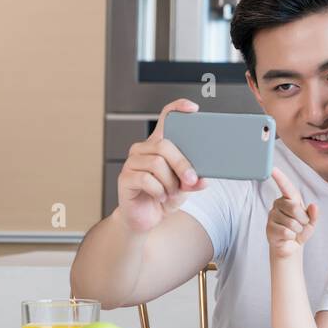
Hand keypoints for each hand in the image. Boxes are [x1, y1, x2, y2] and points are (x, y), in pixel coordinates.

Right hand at [116, 99, 207, 232]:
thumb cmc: (164, 196)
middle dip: (182, 164)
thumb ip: (194, 180)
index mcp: (159, 145)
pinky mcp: (125, 177)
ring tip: (171, 192)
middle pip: (165, 145)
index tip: (193, 109)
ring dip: (170, 182)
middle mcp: (143, 149)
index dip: (177, 109)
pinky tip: (160, 196)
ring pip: (157, 163)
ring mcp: (132, 162)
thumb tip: (202, 179)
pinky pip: (146, 179)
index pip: (165, 118)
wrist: (145, 218)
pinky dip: (158, 190)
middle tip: (191, 180)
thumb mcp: (185, 187)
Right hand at [267, 167, 317, 258]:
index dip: (280, 178)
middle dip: (303, 219)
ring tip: (294, 231)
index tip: (273, 169)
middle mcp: (278, 204)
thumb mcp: (311, 222)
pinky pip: (286, 232)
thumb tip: (314, 206)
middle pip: (294, 207)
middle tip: (301, 224)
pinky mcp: (269, 228)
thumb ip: (314, 214)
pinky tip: (287, 237)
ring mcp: (272, 216)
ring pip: (291, 222)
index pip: (286, 187)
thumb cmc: (300, 231)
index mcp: (289, 199)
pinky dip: (291, 236)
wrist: (291, 247)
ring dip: (297, 230)